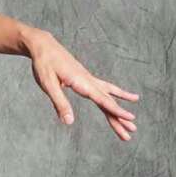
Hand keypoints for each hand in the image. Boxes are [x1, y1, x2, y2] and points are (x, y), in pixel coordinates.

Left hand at [24, 28, 138, 140]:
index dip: (117, 110)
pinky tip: (118, 98)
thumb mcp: (48, 85)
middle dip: (120, 117)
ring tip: (132, 120)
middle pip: (108, 102)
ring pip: (108, 96)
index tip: (131, 118)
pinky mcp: (84, 79)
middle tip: (132, 131)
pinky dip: (113, 95)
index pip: (103, 100)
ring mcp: (88, 79)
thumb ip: (60, 103)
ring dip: (118, 108)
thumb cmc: (43, 64)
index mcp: (82, 82)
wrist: (43, 45)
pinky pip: (103, 89)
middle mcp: (89, 81)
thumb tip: (69, 122)